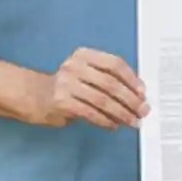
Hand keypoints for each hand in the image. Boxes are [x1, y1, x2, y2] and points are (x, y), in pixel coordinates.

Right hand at [34, 47, 148, 129]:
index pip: (114, 64)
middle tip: (142, 111)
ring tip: (132, 122)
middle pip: (110, 83)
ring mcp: (66, 84)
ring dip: (121, 113)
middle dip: (130, 99)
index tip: (143, 93)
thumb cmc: (70, 86)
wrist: (38, 96)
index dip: (131, 79)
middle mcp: (74, 66)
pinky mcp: (61, 102)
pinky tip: (114, 125)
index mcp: (85, 55)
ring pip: (102, 100)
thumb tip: (138, 95)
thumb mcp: (87, 74)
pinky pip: (90, 113)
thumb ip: (109, 79)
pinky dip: (105, 121)